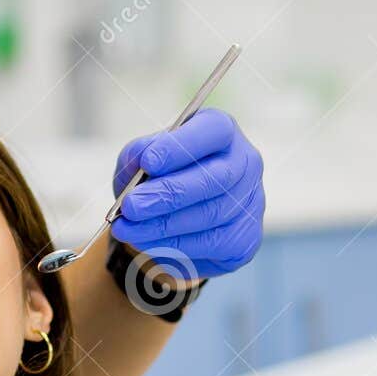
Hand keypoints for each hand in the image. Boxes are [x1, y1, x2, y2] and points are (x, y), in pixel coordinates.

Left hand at [109, 107, 264, 280]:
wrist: (177, 214)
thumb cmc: (160, 175)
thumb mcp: (142, 156)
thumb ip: (138, 155)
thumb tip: (139, 164)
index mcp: (220, 131)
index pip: (213, 130)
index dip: (180, 147)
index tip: (148, 163)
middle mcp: (244, 162)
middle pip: (214, 178)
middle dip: (168, 194)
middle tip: (130, 206)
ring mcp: (250, 201)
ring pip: (209, 215)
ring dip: (162, 225)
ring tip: (126, 229)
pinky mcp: (246, 237)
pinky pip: (210, 244)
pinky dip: (173, 245)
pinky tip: (145, 242)